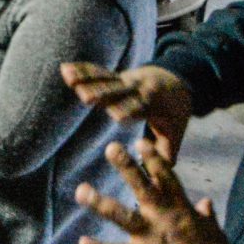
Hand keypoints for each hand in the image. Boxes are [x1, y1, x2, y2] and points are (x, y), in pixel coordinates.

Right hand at [62, 62, 192, 160]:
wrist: (179, 79)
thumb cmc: (175, 111)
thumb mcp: (176, 130)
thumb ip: (167, 151)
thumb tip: (160, 174)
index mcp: (152, 103)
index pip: (139, 108)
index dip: (129, 111)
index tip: (116, 116)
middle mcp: (137, 89)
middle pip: (117, 92)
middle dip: (102, 94)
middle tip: (85, 97)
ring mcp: (125, 81)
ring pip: (104, 80)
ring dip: (85, 78)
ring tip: (68, 77)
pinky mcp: (117, 77)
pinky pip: (98, 72)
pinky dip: (82, 70)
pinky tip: (64, 68)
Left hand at [76, 140, 227, 243]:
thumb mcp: (212, 228)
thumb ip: (205, 213)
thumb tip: (205, 202)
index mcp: (180, 207)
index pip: (166, 176)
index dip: (154, 158)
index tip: (140, 142)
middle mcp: (163, 216)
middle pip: (142, 187)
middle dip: (126, 167)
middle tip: (111, 148)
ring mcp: (151, 236)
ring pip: (122, 216)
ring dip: (100, 203)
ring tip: (81, 191)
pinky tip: (82, 243)